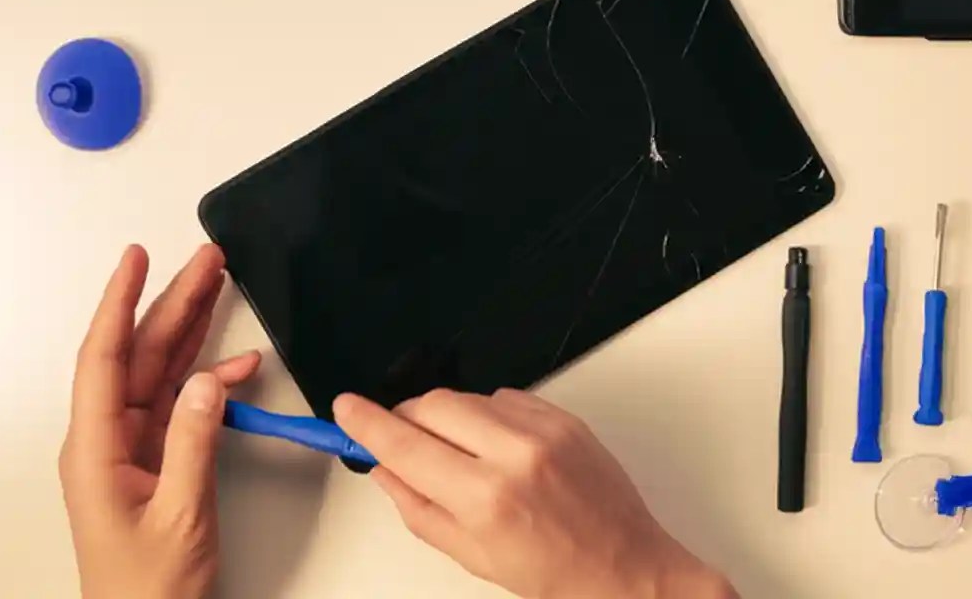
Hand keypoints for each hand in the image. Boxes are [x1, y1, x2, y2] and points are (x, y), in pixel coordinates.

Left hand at [59, 245, 260, 598]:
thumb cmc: (148, 587)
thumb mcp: (180, 515)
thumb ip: (194, 444)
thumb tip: (208, 381)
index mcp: (95, 449)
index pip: (104, 359)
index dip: (120, 302)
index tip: (136, 258)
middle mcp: (106, 439)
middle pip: (139, 355)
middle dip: (172, 303)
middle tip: (206, 259)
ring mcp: (130, 448)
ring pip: (160, 372)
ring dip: (191, 331)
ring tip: (221, 286)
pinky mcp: (155, 460)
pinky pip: (181, 406)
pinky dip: (212, 382)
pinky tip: (241, 366)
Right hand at [334, 389, 737, 598]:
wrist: (625, 566)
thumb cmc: (556, 574)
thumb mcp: (471, 556)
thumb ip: (417, 507)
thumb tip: (384, 468)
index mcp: (486, 499)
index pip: (405, 444)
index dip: (366, 423)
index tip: (346, 409)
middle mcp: (515, 455)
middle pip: (432, 405)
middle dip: (408, 418)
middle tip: (404, 440)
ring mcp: (545, 431)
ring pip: (467, 396)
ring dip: (449, 418)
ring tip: (464, 456)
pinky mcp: (564, 417)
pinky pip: (505, 397)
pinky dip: (489, 415)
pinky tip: (498, 447)